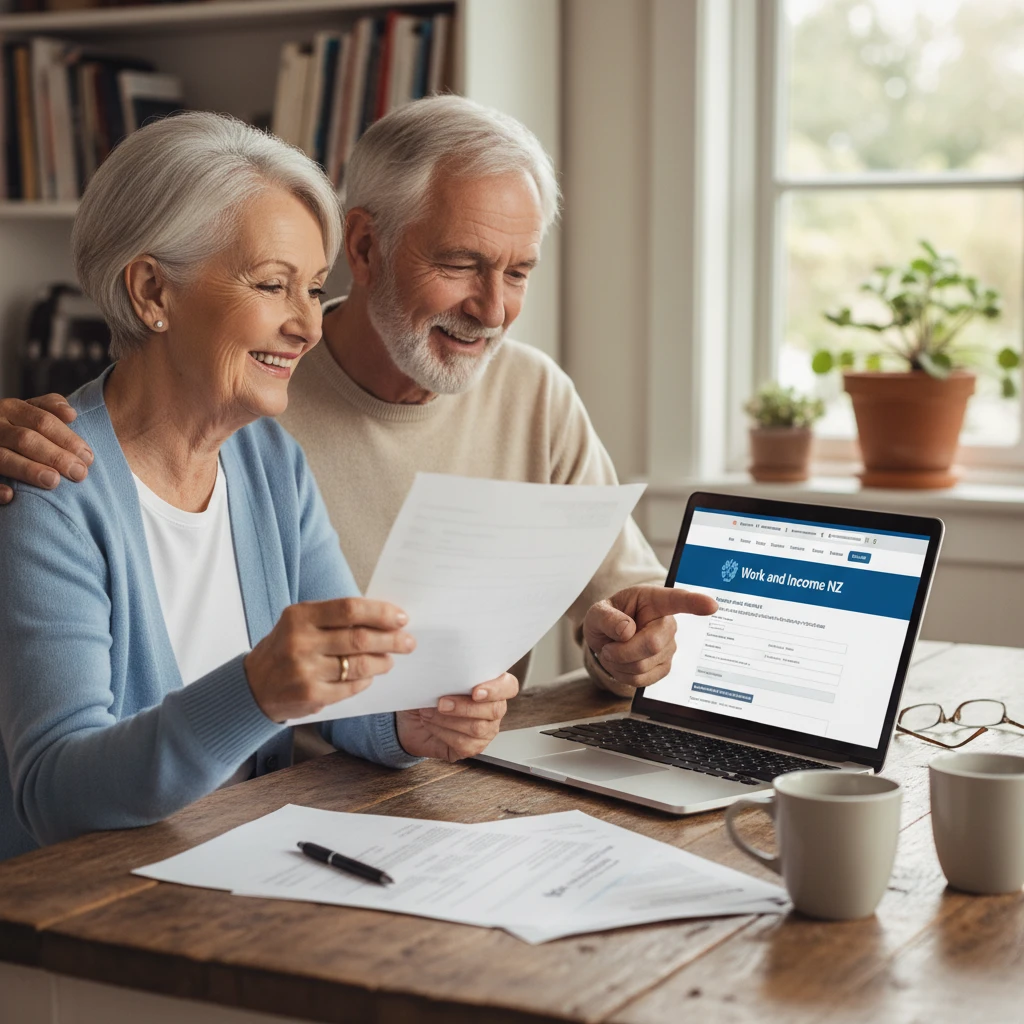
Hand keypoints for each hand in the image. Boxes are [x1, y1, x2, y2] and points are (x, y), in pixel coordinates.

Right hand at [0, 394, 92, 503]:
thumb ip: (49, 409)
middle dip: (55, 456)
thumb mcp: (29, 412)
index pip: (42, 421)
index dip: (67, 439)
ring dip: (28, 469)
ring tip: (53, 481)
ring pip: (3, 457)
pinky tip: (11, 496)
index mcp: (11, 409)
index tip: (88, 457)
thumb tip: (71, 414)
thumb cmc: (17, 427)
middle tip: (79, 473)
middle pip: (26, 439)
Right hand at [244, 598, 414, 722]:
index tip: (401, 618)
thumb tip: (383, 619)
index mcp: (300, 616)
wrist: (253, 686)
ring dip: (382, 662)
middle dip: (391, 640)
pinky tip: (369, 676)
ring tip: (389, 660)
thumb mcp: (301, 623)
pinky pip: (351, 687)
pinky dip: (365, 681)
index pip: (349, 609)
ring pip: (359, 665)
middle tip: (408, 642)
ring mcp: (305, 671)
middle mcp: (300, 642)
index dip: (380, 613)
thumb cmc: (285, 648)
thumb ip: (336, 618)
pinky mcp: (311, 696)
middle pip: (360, 639)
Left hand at [395, 672, 518, 761]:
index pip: (509, 686)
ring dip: (448, 720)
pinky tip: (430, 724)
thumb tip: (444, 670)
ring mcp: (486, 730)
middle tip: (441, 703)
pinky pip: (465, 743)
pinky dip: (443, 732)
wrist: (412, 719)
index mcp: (491, 685)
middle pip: (495, 709)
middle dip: (465, 706)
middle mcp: (493, 708)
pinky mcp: (473, 747)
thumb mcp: (435, 678)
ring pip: (478, 728)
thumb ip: (447, 673)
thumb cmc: (428, 695)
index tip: (475, 692)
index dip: (496, 689)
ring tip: (428, 713)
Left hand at [583, 585, 718, 695]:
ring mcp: (668, 647)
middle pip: (652, 644)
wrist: (606, 640)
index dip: (695, 603)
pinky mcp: (664, 667)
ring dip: (618, 663)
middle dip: (622, 651)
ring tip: (614, 651)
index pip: (677, 600)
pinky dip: (623, 675)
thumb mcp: (597, 612)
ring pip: (643, 665)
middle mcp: (667, 624)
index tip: (712, 605)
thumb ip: (607, 617)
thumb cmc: (607, 620)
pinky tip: (621, 663)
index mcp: (654, 600)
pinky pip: (642, 680)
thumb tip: (627, 630)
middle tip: (608, 646)